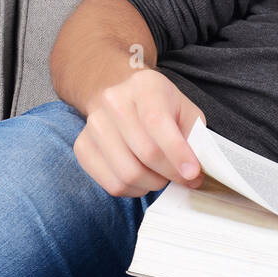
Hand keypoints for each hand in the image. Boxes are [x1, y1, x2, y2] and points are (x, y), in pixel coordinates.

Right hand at [75, 68, 207, 197]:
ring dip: (152, 183)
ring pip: (127, 174)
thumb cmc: (160, 106)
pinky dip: (133, 190)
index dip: (177, 154)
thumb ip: (194, 137)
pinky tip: (143, 178)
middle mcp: (113, 102)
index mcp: (144, 87)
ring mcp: (93, 125)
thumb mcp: (185, 111)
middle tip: (183, 177)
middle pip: (144, 153)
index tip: (193, 174)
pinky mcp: (82, 147)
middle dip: (170, 173)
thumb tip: (194, 173)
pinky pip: (111, 184)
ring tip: (162, 176)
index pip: (157, 123)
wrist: (122, 96)